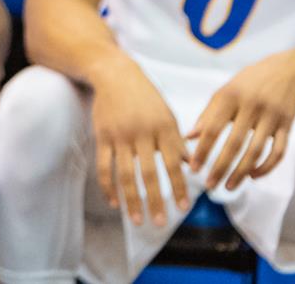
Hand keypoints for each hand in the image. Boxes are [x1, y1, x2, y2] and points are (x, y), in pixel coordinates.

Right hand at [91, 58, 192, 225]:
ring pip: (126, 174)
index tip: (183, 208)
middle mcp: (143, 132)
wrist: (114, 73)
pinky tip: (114, 203)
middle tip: (160, 223)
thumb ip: (177, 140)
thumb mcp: (167, 114)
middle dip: (156, 200)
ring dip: (132, 200)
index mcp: (163, 127)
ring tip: (138, 220)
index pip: (174, 163)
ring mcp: (120, 135)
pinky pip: (104, 166)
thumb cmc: (146, 96)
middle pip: (150, 173)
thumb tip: (192, 164)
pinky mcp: (102, 136)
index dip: (179, 187)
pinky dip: (108, 187)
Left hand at [186, 52, 294, 190]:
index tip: (193, 169)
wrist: (286, 71)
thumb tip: (189, 138)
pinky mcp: (287, 125)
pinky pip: (278, 152)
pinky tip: (253, 176)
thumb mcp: (225, 92)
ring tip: (228, 186)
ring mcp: (272, 116)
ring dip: (241, 172)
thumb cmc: (247, 84)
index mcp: (231, 96)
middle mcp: (252, 105)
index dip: (202, 150)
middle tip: (209, 186)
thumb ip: (207, 114)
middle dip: (220, 167)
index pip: (212, 128)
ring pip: (256, 151)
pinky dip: (266, 167)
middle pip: (234, 143)